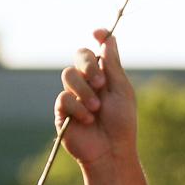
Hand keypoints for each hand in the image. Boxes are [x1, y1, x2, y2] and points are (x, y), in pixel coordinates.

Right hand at [56, 28, 138, 169]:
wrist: (112, 151)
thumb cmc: (122, 124)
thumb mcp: (121, 91)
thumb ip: (113, 65)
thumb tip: (109, 38)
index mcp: (103, 76)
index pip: (95, 50)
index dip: (98, 38)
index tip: (98, 33)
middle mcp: (86, 82)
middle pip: (79, 55)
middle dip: (89, 66)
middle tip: (101, 83)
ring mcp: (73, 95)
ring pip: (68, 74)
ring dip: (84, 91)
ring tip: (96, 109)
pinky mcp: (62, 110)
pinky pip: (63, 97)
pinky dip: (78, 108)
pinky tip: (88, 120)